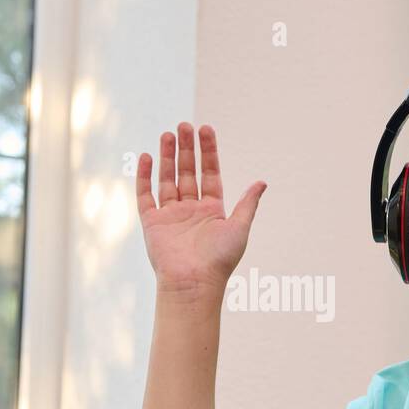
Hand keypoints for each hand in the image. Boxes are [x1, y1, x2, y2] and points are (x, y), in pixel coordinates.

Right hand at [136, 122, 267, 295]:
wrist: (194, 282)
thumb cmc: (220, 259)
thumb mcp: (239, 227)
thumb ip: (248, 203)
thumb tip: (262, 182)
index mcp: (212, 210)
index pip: (209, 173)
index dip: (208, 152)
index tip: (205, 129)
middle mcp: (191, 210)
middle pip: (187, 172)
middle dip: (186, 149)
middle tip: (184, 125)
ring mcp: (170, 215)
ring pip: (167, 179)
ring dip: (167, 157)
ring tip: (167, 133)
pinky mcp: (152, 223)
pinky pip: (146, 195)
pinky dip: (145, 176)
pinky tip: (147, 157)